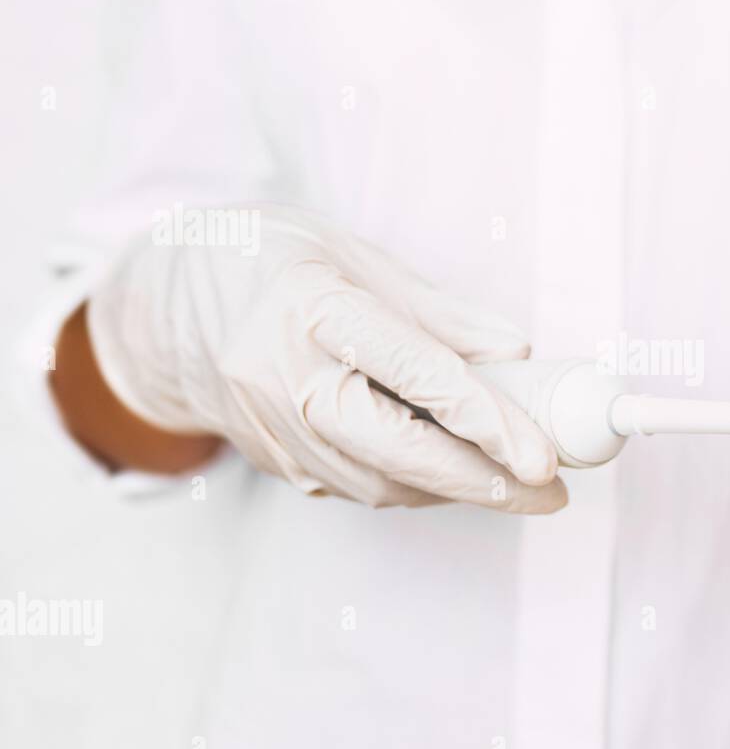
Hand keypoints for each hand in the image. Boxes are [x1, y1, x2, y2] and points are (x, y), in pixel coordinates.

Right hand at [81, 203, 565, 510]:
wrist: (162, 304)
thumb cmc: (268, 263)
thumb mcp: (356, 257)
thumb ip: (439, 312)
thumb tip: (514, 351)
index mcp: (312, 309)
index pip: (416, 373)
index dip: (488, 419)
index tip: (543, 454)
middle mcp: (285, 379)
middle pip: (399, 452)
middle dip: (484, 482)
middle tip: (547, 491)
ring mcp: (273, 429)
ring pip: (382, 484)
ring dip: (456, 489)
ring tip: (516, 480)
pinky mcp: (274, 461)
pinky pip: (358, 486)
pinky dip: (414, 484)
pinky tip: (453, 470)